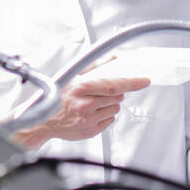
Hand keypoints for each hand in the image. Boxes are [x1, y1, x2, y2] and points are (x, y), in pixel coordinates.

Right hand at [12, 74, 149, 148]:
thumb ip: (94, 67)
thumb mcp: (73, 77)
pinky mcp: (90, 130)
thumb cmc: (58, 97)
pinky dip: (104, 116)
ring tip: (93, 104)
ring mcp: (89, 119)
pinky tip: (91, 114)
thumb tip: (113, 58)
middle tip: (100, 93)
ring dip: (109, 105)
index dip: (131, 82)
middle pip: (117, 97)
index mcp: (81, 88)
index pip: (113, 84)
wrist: (44, 120)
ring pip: (115, 108)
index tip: (144, 81)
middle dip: (114, 94)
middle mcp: (85, 104)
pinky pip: (109, 120)